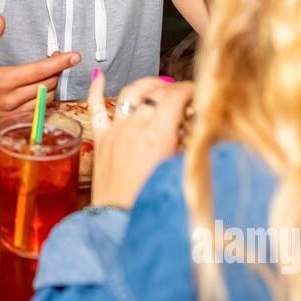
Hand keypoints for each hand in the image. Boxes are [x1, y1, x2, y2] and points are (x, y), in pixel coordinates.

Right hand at [0, 15, 78, 121]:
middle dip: (56, 70)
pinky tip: (39, 90)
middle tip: (55, 58)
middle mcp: (9, 100)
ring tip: (47, 73)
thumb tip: (0, 21)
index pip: (40, 70)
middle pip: (47, 85)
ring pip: (44, 100)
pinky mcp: (8, 122)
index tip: (74, 56)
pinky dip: (42, 101)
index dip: (60, 62)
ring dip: (50, 86)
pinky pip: (35, 112)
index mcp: (3, 81)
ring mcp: (9, 113)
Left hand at [88, 72, 194, 209]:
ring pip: (129, 93)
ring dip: (147, 85)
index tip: (200, 93)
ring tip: (158, 85)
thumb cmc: (152, 204)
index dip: (191, 89)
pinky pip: (96, 108)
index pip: (177, 96)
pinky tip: (99, 77)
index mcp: (158, 135)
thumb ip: (194, 147)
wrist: (119, 223)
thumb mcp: (183, 173)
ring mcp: (116, 132)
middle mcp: (135, 128)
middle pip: (156, 92)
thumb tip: (203, 130)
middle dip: (174, 89)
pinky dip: (96, 90)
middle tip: (185, 97)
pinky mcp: (101, 141)